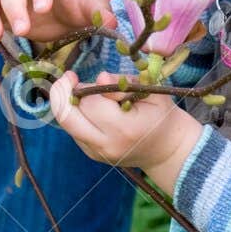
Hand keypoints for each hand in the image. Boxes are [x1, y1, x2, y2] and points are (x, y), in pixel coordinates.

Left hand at [49, 70, 201, 193]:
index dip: (88, 86)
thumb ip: (124, 83)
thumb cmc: (161, 115)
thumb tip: (100, 77)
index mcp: (124, 129)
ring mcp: (97, 153)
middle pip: (67, 117)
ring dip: (68, 103)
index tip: (94, 76)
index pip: (91, 103)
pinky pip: (73, 130)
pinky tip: (89, 107)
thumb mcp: (150, 92)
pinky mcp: (92, 155)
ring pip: (67, 124)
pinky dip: (76, 114)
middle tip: (70, 77)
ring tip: (83, 90)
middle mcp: (106, 145)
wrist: (167, 150)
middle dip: (63, 93)